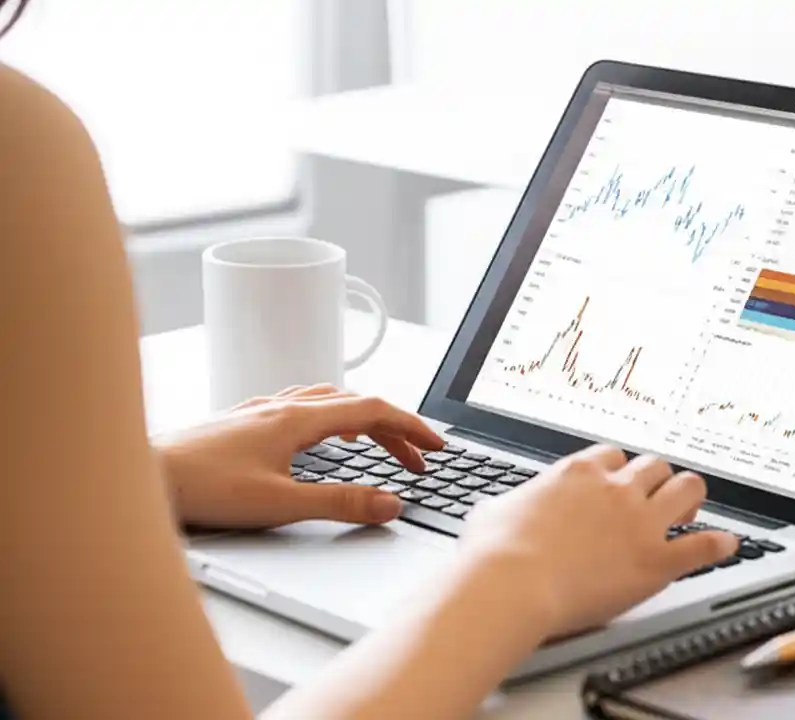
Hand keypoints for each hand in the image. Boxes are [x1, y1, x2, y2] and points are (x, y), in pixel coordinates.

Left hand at [154, 384, 442, 528]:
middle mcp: (281, 406)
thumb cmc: (200, 488)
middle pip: (355, 405)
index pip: (374, 411)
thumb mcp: (281, 503)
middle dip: (394, 431)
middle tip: (417, 460)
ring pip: (326, 401)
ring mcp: (259, 411)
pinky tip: (314, 435)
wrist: (139, 476)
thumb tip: (391, 503)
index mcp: (299, 419)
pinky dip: (326, 417)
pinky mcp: (241, 422)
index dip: (412, 427)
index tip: (437, 446)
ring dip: (361, 419)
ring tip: (376, 441)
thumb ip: (341, 503)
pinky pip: (298, 406)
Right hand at [460, 445, 738, 637]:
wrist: (510, 583)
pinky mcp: (655, 560)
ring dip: (689, 497)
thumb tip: (499, 511)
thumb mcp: (491, 511)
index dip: (619, 471)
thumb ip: (509, 504)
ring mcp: (639, 523)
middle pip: (654, 466)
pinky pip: (702, 545)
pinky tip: (726, 545)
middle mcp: (614, 490)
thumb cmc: (494, 553)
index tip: (620, 482)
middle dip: (657, 480)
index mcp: (577, 473)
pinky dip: (718, 544)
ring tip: (689, 510)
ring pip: (686, 488)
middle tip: (658, 497)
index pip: (613, 457)